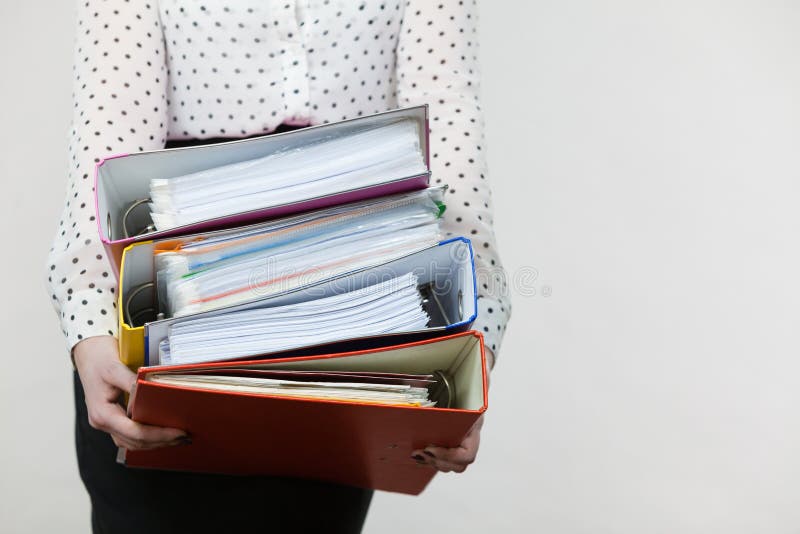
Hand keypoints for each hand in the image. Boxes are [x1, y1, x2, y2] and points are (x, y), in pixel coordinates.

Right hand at [73, 336, 188, 449]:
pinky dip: (147, 436)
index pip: (135, 432)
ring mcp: (106, 422)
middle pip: (134, 441)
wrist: (88, 352)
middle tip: (184, 437)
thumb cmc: (99, 359)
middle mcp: (102, 422)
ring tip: (177, 438)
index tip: (178, 432)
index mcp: (102, 413)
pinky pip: (130, 435)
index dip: (158, 435)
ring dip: (155, 442)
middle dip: (161, 441)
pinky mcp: (112, 418)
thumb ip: (132, 383)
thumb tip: (150, 392)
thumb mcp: (116, 369)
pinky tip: (162, 432)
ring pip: (132, 442)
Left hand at [410, 347, 492, 472]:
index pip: (468, 453)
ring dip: (433, 462)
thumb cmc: (476, 374)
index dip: (450, 457)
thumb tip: (477, 360)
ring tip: (415, 452)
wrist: (477, 375)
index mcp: (474, 424)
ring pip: (450, 464)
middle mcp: (469, 435)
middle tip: (418, 452)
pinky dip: (430, 458)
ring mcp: (460, 438)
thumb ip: (478, 372)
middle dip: (438, 462)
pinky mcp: (450, 437)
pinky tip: (416, 451)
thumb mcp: (477, 372)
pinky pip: (443, 457)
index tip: (430, 448)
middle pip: (458, 464)